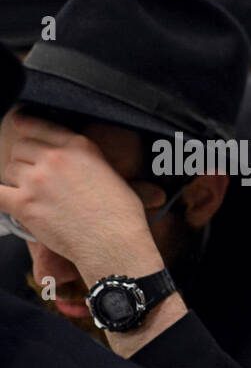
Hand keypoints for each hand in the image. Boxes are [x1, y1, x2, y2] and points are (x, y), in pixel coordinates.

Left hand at [0, 111, 158, 272]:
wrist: (114, 244)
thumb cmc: (121, 216)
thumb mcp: (112, 174)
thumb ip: (88, 161)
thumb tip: (76, 165)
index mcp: (79, 147)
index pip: (38, 125)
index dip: (25, 124)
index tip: (18, 122)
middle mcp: (55, 159)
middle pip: (20, 149)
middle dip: (25, 161)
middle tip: (37, 179)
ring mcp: (37, 181)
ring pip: (8, 170)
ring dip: (16, 181)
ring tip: (34, 197)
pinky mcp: (24, 204)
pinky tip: (4, 198)